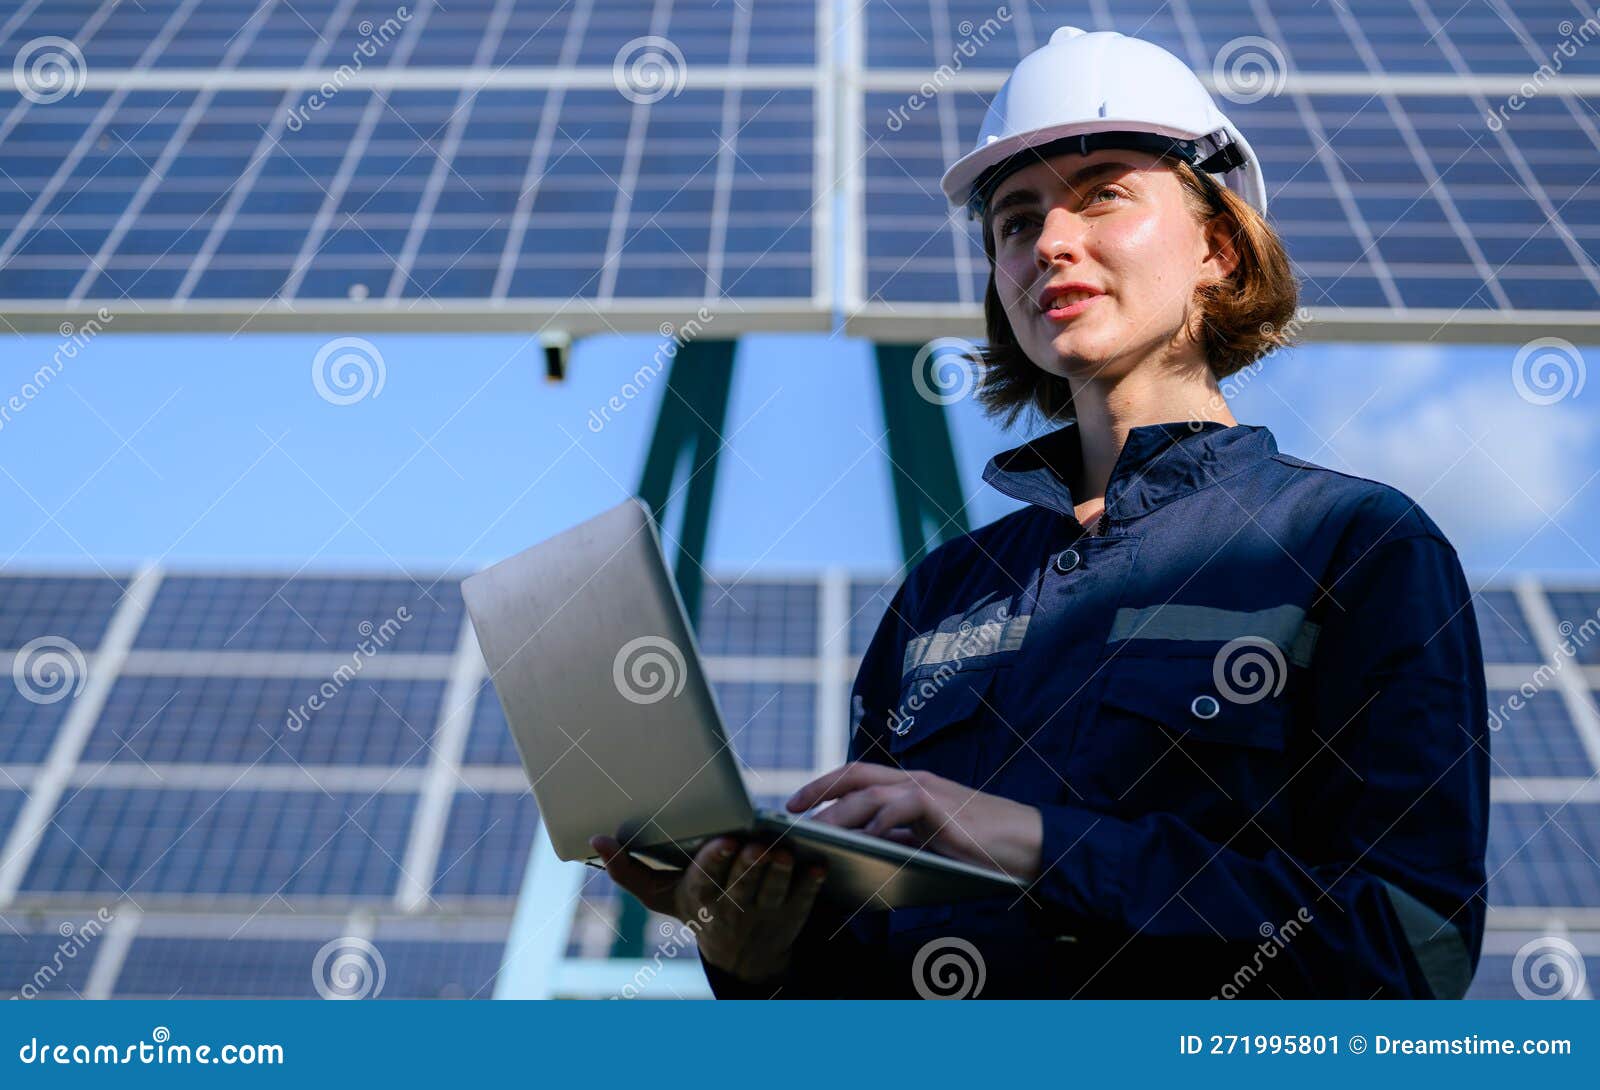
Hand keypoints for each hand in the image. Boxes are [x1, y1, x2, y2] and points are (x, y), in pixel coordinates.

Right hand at [590, 834, 826, 983]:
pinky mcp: (791, 916)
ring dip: (779, 873)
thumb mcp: (659, 893)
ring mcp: (763, 913)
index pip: (705, 878)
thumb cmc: (696, 906)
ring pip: (772, 891)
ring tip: (784, 851)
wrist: (739, 956)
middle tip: (758, 842)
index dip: (714, 860)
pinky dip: (810, 885)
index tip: (723, 840)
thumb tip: (596, 839)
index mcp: (698, 897)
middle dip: (749, 864)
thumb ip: (627, 869)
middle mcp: (731, 907)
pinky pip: (803, 901)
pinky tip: (816, 866)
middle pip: (741, 884)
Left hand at [786, 762, 1042, 880]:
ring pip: (870, 792)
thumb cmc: (978, 847)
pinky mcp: (940, 807)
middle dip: (818, 790)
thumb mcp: (928, 842)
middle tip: (791, 810)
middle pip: (854, 775)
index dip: (823, 787)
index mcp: (908, 787)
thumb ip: (897, 839)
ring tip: (815, 831)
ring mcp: (926, 791)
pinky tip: (862, 838)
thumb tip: (860, 851)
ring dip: (838, 811)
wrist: (1027, 844)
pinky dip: (879, 822)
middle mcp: (913, 781)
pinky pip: (901, 808)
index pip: (856, 778)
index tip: (795, 805)